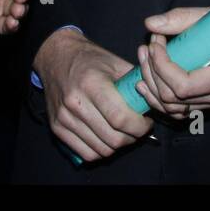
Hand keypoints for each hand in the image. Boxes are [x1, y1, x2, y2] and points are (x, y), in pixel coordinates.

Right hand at [33, 29, 152, 162]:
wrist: (56, 56)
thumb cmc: (89, 59)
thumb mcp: (115, 63)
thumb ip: (135, 83)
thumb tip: (153, 102)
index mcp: (92, 83)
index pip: (120, 118)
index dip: (139, 126)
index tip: (146, 122)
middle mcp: (75, 102)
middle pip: (113, 138)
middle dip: (132, 138)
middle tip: (137, 128)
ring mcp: (64, 117)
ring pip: (101, 149)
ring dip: (118, 146)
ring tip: (122, 132)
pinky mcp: (57, 127)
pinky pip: (86, 153)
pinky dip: (101, 151)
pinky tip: (106, 138)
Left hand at [134, 7, 209, 117]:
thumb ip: (185, 18)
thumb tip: (151, 24)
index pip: (184, 85)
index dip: (162, 66)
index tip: (156, 42)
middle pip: (173, 98)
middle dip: (151, 72)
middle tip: (147, 46)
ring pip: (173, 108)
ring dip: (152, 85)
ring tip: (144, 60)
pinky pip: (180, 109)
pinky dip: (160, 96)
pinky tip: (148, 79)